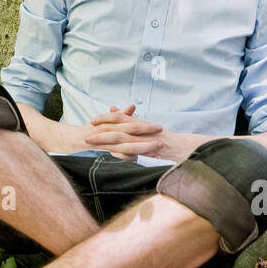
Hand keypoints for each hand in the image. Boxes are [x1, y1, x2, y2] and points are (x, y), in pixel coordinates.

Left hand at [85, 106, 199, 161]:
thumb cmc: (161, 137)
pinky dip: (119, 156)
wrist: (179, 147)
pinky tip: (107, 159)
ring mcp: (142, 142)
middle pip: (116, 129)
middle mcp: (140, 131)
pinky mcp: (146, 153)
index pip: (119, 118)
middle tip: (86, 134)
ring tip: (92, 144)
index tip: (92, 120)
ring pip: (121, 141)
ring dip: (105, 143)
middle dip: (100, 132)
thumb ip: (128, 118)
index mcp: (139, 123)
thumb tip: (111, 108)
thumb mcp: (144, 125)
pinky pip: (130, 155)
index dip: (105, 118)